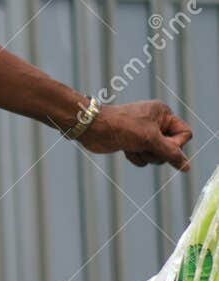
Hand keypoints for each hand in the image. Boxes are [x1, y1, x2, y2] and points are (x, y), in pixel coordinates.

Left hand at [78, 99, 192, 171]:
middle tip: (144, 146)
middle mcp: (156, 122)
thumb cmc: (122, 127)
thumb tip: (186, 167)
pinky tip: (126, 149)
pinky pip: (144, 158)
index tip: (162, 144)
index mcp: (163, 114)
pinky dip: (136, 157)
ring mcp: (144, 133)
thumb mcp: (150, 139)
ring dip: (145, 155)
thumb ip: (171, 154)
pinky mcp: (133, 143)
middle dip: (157, 152)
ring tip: (133, 146)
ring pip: (157, 155)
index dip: (176, 144)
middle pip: (171, 148)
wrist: (94, 128)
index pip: (185, 134)